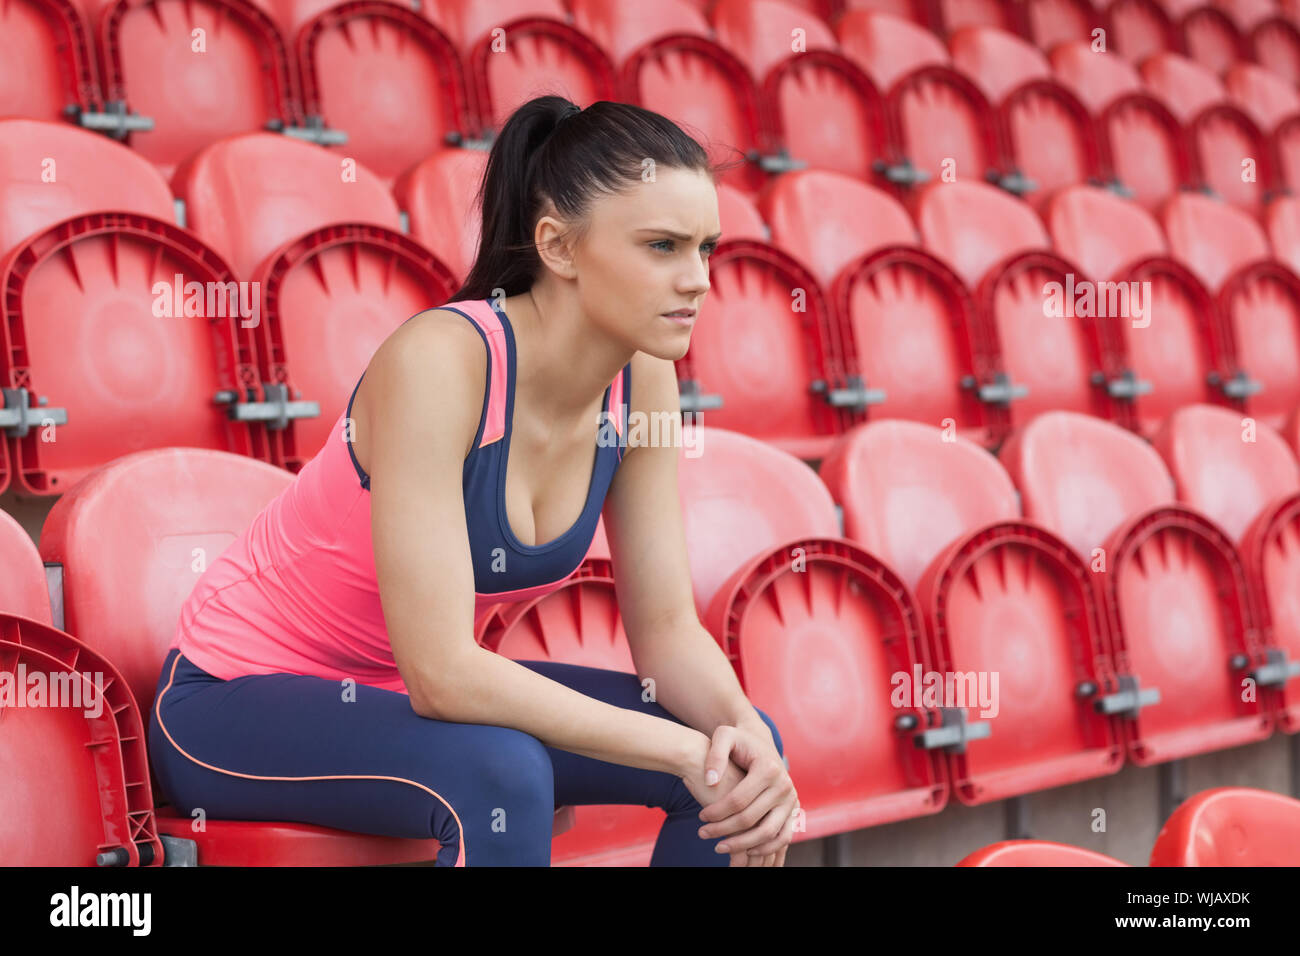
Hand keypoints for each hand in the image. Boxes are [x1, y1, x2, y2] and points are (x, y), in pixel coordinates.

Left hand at [697, 724, 797, 865]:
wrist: (760, 743)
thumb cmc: (739, 742)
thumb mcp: (724, 736)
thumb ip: (715, 755)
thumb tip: (710, 782)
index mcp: (768, 768)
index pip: (738, 800)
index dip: (716, 812)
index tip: (700, 817)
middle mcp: (784, 785)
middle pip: (751, 818)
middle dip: (724, 830)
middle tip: (703, 834)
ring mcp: (791, 800)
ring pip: (768, 833)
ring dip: (743, 845)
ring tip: (719, 847)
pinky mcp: (794, 810)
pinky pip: (783, 837)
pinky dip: (766, 848)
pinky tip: (745, 851)